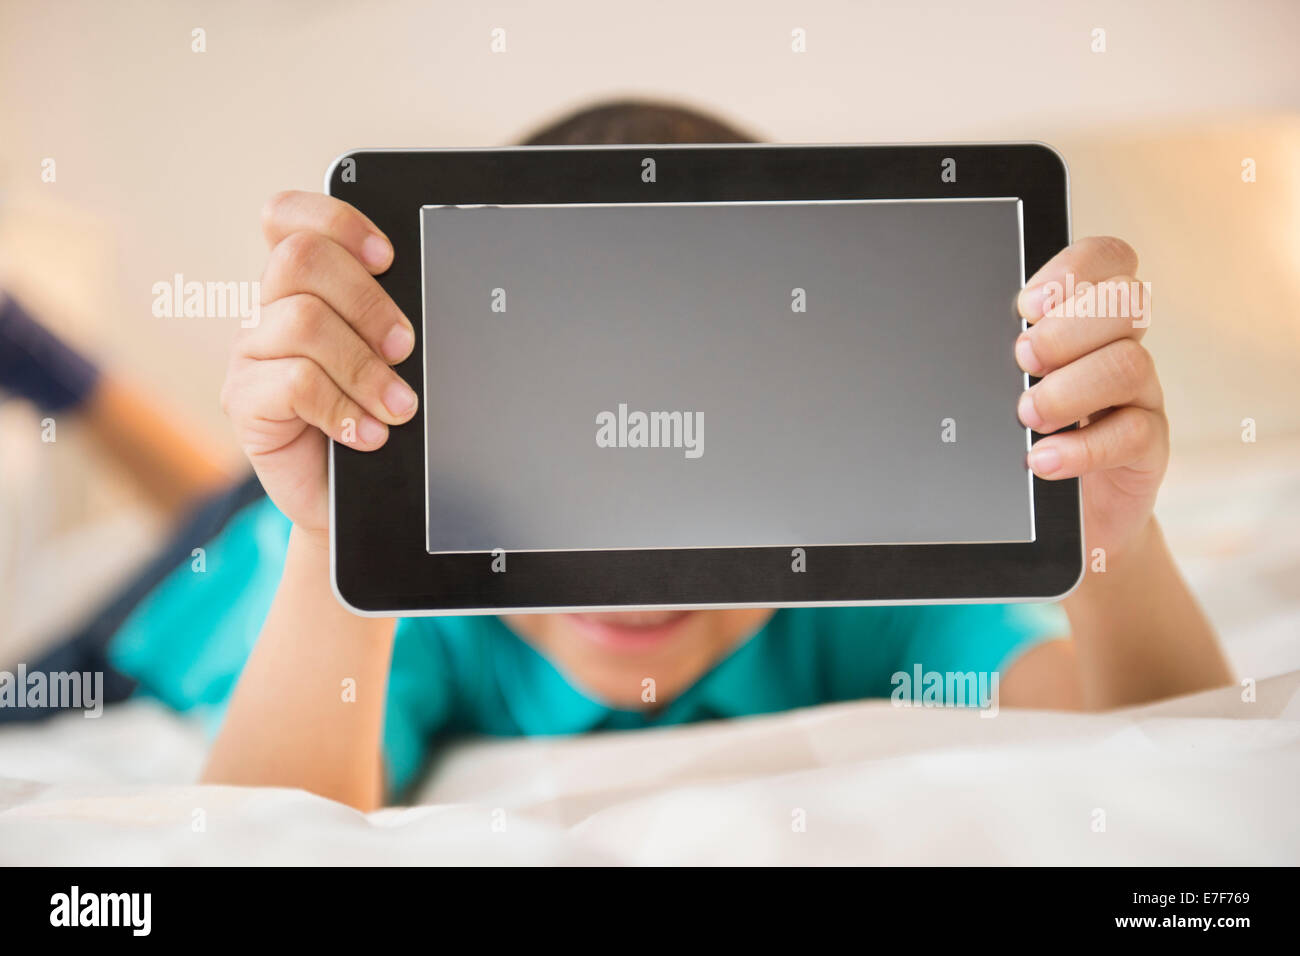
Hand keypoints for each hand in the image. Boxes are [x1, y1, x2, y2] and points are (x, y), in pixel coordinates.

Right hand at [220, 191, 417, 541]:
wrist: (352, 499)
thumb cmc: (374, 419)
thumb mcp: (389, 362)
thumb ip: (390, 322)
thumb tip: (426, 304)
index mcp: (302, 286)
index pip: (289, 217)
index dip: (335, 220)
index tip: (388, 257)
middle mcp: (267, 309)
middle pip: (301, 259)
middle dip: (367, 301)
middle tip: (405, 348)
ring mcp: (250, 353)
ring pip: (303, 321)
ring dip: (364, 367)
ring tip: (397, 407)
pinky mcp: (244, 400)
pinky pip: (294, 381)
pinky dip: (341, 407)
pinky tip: (365, 433)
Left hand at [1014, 236, 1167, 561]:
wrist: (1057, 515)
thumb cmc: (1022, 438)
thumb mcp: (1006, 388)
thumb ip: (1000, 357)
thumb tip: (960, 337)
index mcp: (1086, 320)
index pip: (1107, 262)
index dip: (1075, 269)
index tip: (1028, 305)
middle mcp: (1119, 349)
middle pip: (1124, 304)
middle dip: (1066, 329)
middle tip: (1022, 360)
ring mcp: (1139, 397)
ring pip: (1128, 364)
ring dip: (1069, 387)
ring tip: (1027, 415)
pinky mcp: (1147, 449)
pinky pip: (1134, 433)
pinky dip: (1083, 447)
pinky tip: (1044, 459)